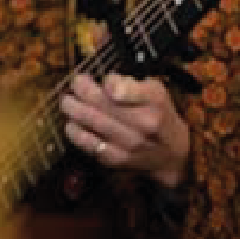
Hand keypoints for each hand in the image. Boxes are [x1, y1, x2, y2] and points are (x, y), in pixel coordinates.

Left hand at [60, 72, 190, 190]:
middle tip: (75, 84)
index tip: (102, 80)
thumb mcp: (155, 91)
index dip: (111, 83)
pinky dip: (76, 132)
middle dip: (83, 91)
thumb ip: (131, 82)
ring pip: (94, 123)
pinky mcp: (117, 158)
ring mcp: (131, 143)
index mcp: (155, 101)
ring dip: (74, 109)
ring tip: (67, 102)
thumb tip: (104, 81)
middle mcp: (145, 123)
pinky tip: (70, 124)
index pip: (131, 90)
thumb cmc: (159, 116)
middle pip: (104, 104)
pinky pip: (90, 144)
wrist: (172, 154)